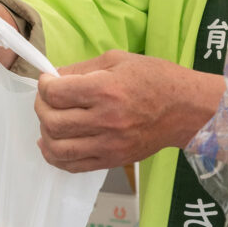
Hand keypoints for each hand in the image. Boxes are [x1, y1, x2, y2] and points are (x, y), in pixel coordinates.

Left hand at [35, 52, 226, 171]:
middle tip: (47, 99)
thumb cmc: (156, 79)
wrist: (186, 109)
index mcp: (106, 90)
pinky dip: (56, 157)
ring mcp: (109, 145)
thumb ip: (81, 69)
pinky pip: (73, 166)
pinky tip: (53, 144)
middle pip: (52, 121)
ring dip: (45, 134)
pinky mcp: (112, 160)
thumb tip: (52, 78)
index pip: (56, 93)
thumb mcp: (118, 60)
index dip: (45, 85)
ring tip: (50, 121)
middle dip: (41, 107)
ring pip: (57, 148)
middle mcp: (106, 120)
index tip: (48, 81)